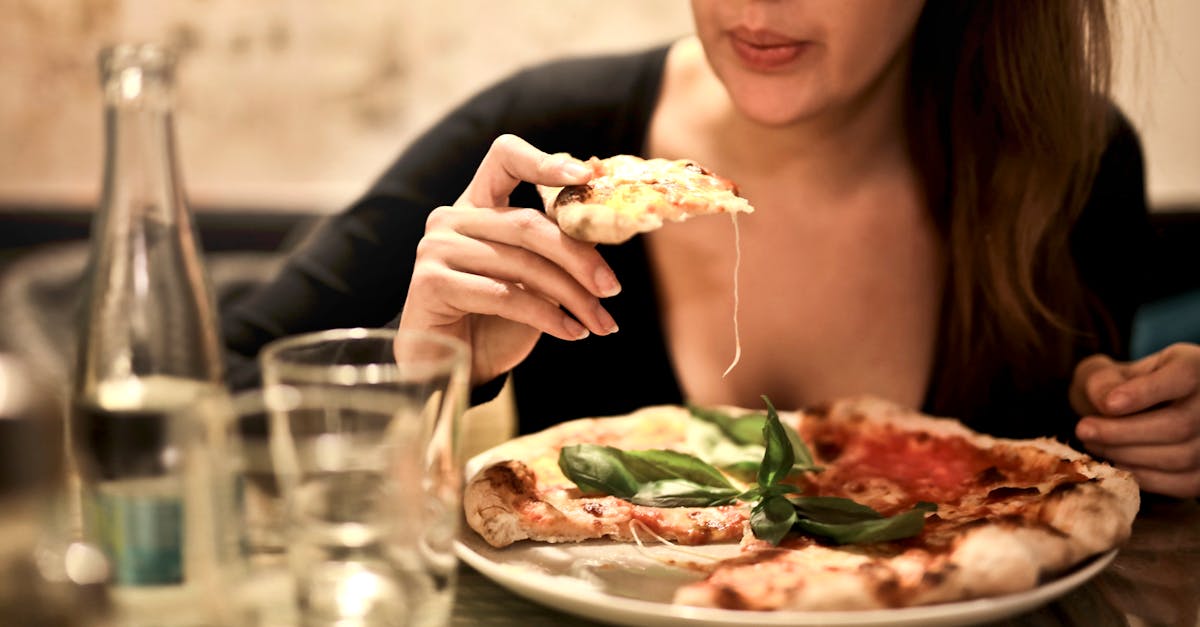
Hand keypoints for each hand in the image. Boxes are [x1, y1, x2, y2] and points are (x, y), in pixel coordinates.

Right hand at [398, 134, 620, 384]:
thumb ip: (556, 246)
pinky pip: (504, 295)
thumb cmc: (496, 319)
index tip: (587, 175)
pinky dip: (547, 317)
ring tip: (600, 322)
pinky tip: (572, 333)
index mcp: (476, 204)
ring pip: (522, 264)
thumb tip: (605, 225)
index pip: (505, 158)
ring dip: (572, 297)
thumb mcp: (533, 277)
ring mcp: (436, 248)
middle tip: (612, 288)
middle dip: (579, 258)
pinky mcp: (431, 283)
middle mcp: (451, 218)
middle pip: (528, 224)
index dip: (545, 162)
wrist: (452, 366)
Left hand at [1070, 343, 1199, 497]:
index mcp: (1195, 366)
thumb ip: (1103, 380)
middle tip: (1083, 430)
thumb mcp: (1110, 371)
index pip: (1184, 376)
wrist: (1140, 412)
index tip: (1108, 404)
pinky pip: (1180, 483)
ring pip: (1180, 456)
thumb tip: (1106, 403)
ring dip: (1128, 455)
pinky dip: (1142, 476)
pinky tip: (1115, 462)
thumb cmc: (1122, 387)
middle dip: (1123, 432)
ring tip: (1094, 445)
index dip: (1146, 393)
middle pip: (1179, 424)